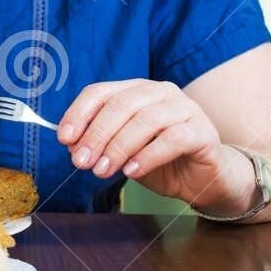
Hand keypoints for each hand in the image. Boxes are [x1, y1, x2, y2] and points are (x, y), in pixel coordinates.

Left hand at [56, 79, 256, 212]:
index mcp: (137, 90)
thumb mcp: (122, 152)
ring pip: (145, 120)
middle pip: (120, 105)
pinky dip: (147, 155)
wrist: (205, 180)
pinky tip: (132, 171)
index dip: (79, 113)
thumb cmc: (160, 161)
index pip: (100, 92)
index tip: (64, 138)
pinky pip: (173, 139)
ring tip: (103, 170)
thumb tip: (72, 145)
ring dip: (118, 147)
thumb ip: (99, 143)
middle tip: (81, 161)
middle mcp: (161, 92)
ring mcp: (186, 109)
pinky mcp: (203, 132)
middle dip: (96, 134)